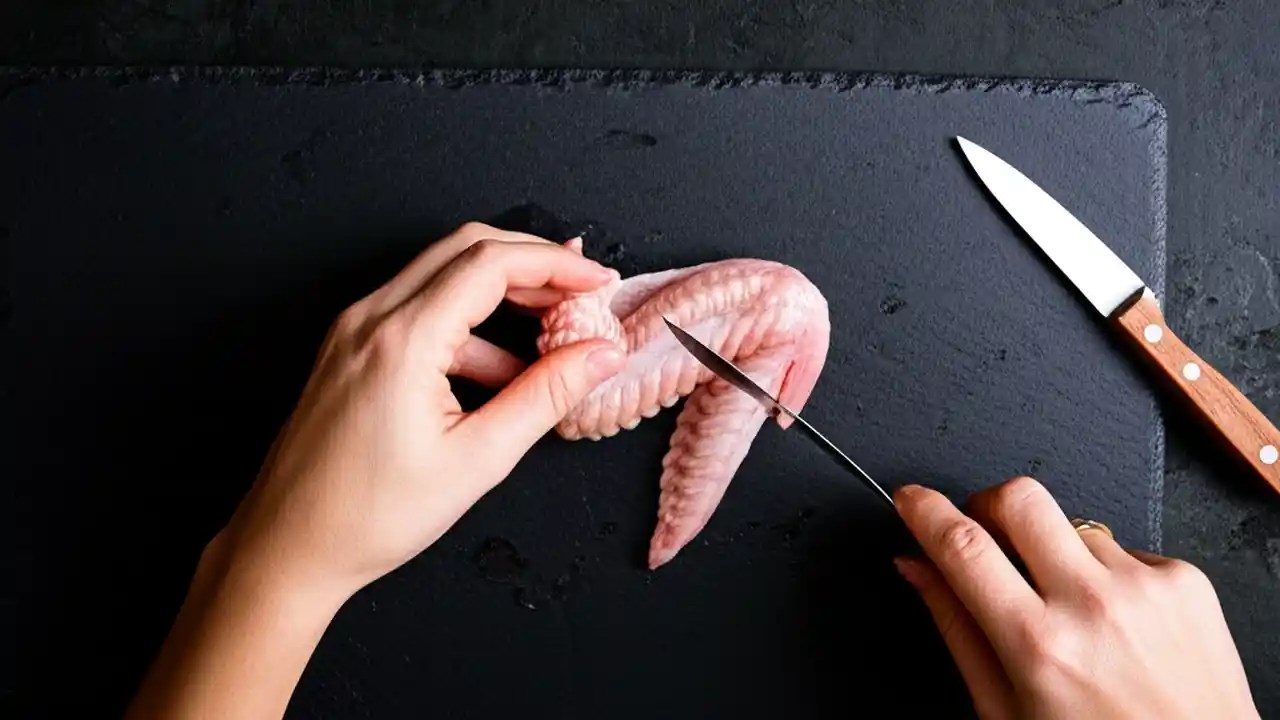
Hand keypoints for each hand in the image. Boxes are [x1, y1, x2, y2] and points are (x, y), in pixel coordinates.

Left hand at [128, 222, 625, 718]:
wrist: (286, 549)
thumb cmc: (368, 517)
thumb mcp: (476, 460)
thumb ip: (544, 397)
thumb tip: (599, 356)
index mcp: (402, 340)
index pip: (491, 263)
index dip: (555, 263)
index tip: (596, 281)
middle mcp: (370, 319)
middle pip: (466, 249)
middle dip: (532, 262)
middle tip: (580, 291)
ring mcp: (353, 331)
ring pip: (441, 275)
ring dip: (501, 293)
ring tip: (550, 338)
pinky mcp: (348, 349)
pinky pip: (417, 310)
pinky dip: (466, 324)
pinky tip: (498, 372)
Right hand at [893, 477, 1258, 719]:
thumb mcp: (1004, 708)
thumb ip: (957, 628)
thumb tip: (918, 566)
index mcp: (1038, 645)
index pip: (963, 546)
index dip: (924, 510)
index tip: (911, 498)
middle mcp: (1093, 607)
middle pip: (1019, 498)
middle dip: (987, 505)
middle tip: (985, 536)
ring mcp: (1145, 588)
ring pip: (1071, 525)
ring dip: (1055, 554)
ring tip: (1071, 613)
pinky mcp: (1186, 581)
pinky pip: (1123, 547)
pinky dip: (1108, 576)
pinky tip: (1117, 623)